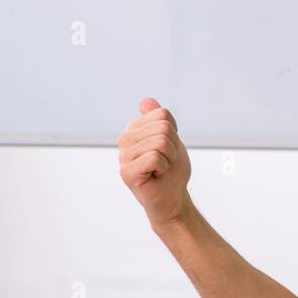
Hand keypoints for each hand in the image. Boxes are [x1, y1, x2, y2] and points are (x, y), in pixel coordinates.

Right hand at [118, 98, 192, 227]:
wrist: (173, 197)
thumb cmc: (171, 170)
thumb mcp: (170, 139)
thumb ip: (158, 119)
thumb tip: (146, 100)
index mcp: (134, 129)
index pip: (162, 115)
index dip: (174, 133)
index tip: (168, 149)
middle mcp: (124, 140)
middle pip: (163, 127)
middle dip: (173, 146)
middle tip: (165, 162)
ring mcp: (123, 156)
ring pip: (161, 142)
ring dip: (169, 158)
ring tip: (161, 169)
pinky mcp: (127, 172)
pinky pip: (154, 157)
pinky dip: (163, 168)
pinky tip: (156, 176)